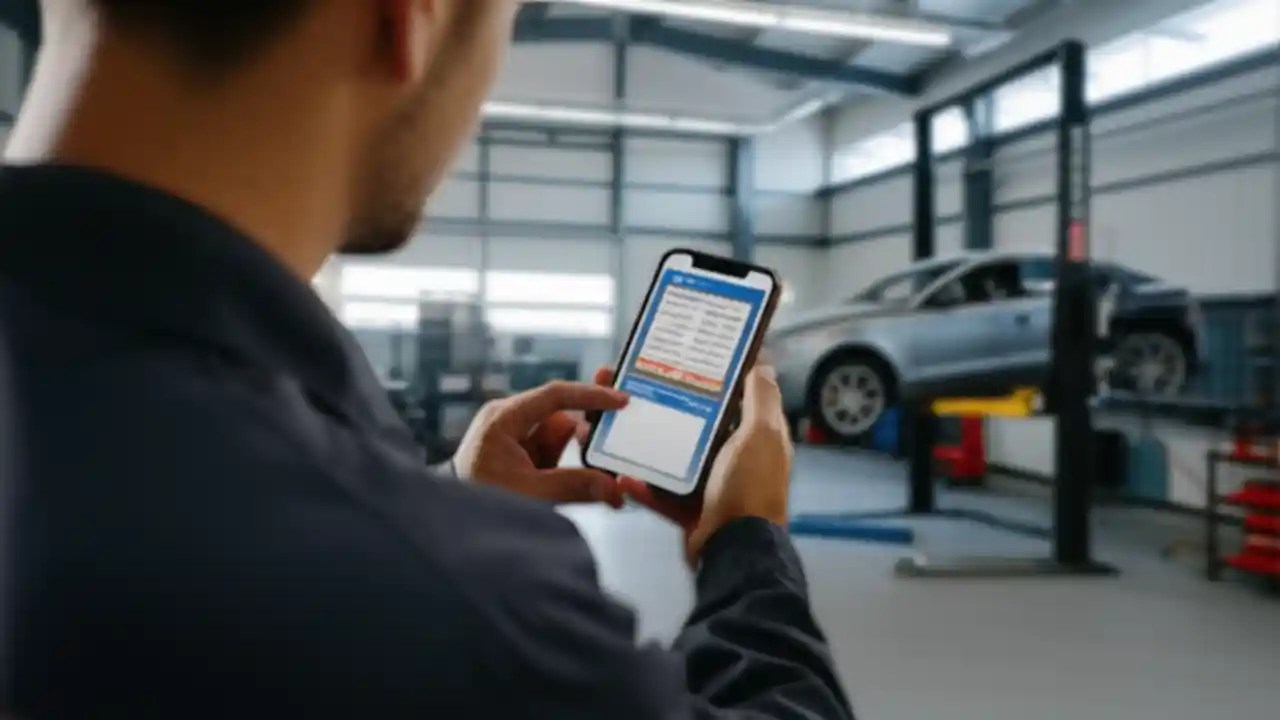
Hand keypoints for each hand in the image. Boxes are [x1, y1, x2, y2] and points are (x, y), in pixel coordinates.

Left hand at [454, 381, 628, 507]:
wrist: (448, 523)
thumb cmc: (480, 502)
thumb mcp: (529, 494)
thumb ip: (573, 486)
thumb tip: (614, 489)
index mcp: (504, 418)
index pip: (554, 396)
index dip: (591, 396)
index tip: (621, 400)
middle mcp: (509, 420)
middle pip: (562, 415)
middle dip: (588, 433)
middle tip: (617, 443)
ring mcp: (515, 437)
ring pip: (562, 436)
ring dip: (580, 453)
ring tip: (599, 477)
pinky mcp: (520, 454)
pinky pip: (554, 451)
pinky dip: (569, 464)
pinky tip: (586, 482)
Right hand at [603, 365, 792, 561]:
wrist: (734, 552)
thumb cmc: (751, 488)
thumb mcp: (761, 434)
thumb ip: (761, 397)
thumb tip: (761, 363)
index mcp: (757, 437)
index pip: (738, 398)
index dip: (717, 378)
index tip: (688, 362)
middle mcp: (736, 458)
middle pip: (701, 426)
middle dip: (673, 410)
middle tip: (643, 393)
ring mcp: (713, 486)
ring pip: (676, 458)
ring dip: (651, 446)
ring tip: (625, 429)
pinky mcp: (692, 510)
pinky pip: (662, 493)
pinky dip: (643, 486)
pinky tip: (623, 475)